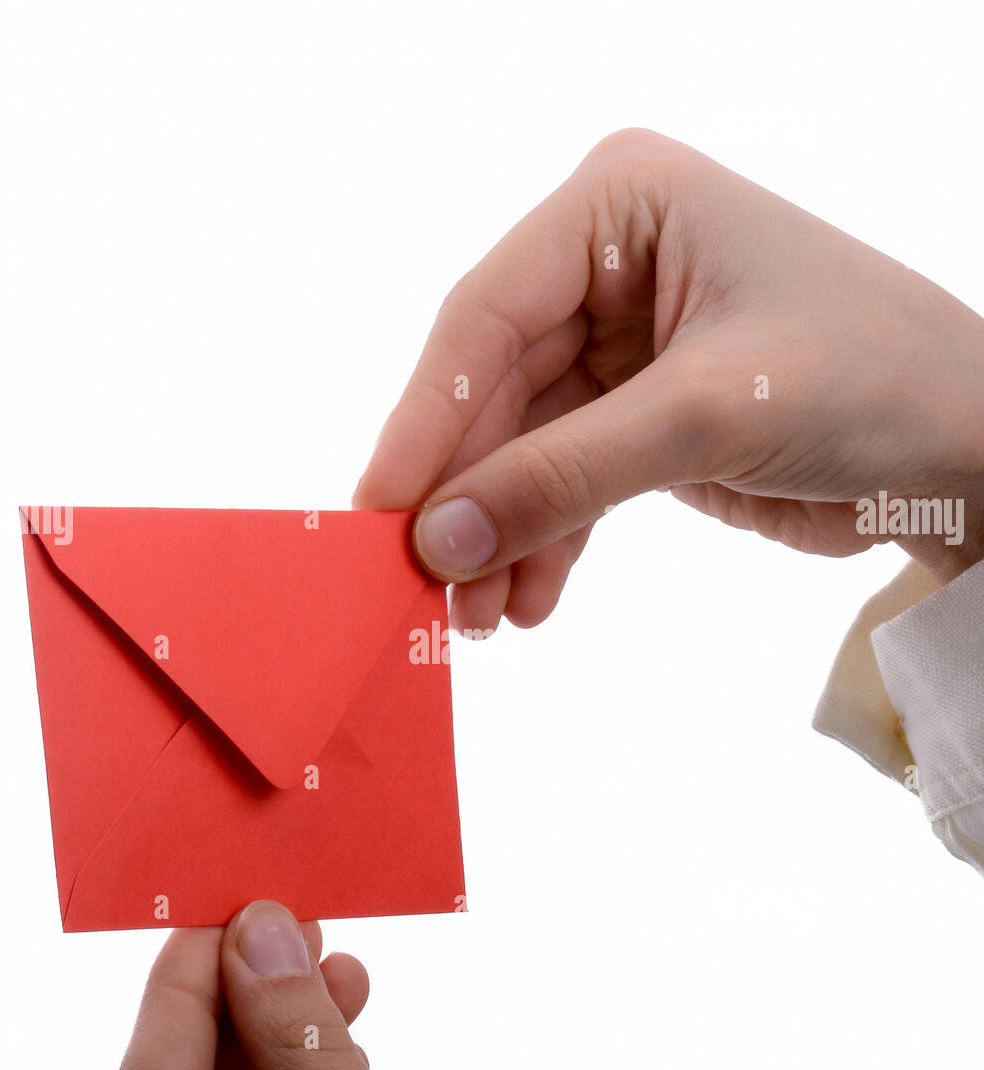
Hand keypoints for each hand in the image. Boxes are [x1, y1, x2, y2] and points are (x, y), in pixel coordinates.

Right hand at [355, 128, 983, 627]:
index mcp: (618, 209)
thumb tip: (437, 542)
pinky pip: (565, 483)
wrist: (967, 447)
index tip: (382, 512)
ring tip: (476, 622)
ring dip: (499, 537)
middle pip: (494, 391)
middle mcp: (608, 265)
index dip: (426, 420)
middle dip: (467, 497)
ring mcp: (621, 344)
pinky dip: (544, 544)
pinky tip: (528, 602)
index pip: (485, 315)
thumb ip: (562, 475)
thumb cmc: (869, 378)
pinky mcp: (639, 417)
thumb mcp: (704, 414)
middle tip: (423, 590)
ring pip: (523, 449)